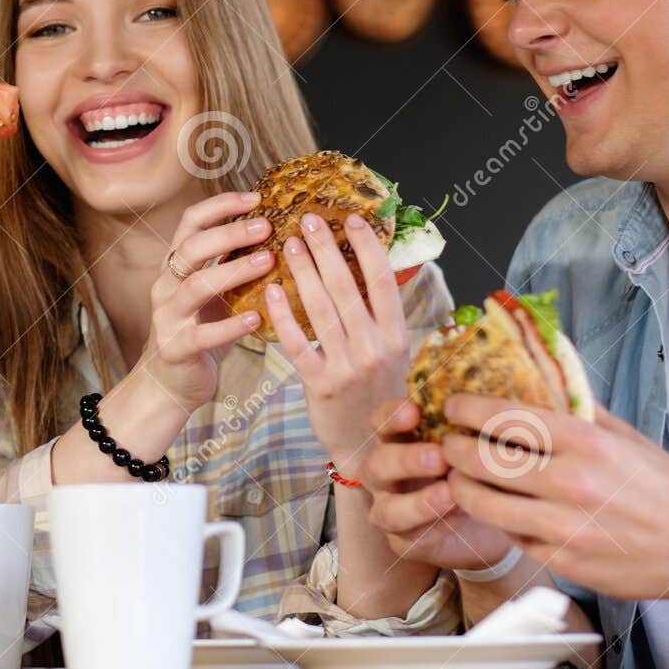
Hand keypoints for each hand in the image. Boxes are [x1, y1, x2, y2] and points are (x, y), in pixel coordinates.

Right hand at [136, 190, 272, 413]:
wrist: (170, 384)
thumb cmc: (201, 332)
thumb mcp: (215, 294)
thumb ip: (233, 265)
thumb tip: (277, 233)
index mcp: (176, 267)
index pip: (190, 222)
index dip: (220, 205)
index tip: (255, 197)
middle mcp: (166, 286)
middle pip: (191, 248)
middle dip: (230, 233)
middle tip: (267, 226)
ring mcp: (167, 317)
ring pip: (196, 286)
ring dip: (233, 271)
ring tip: (268, 262)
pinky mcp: (175, 349)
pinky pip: (202, 335)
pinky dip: (230, 326)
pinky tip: (257, 318)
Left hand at [264, 210, 407, 470]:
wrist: (369, 449)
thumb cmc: (379, 395)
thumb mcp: (395, 355)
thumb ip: (384, 317)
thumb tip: (376, 267)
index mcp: (397, 336)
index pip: (384, 282)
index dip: (368, 247)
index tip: (353, 219)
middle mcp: (375, 348)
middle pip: (348, 288)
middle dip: (327, 249)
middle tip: (308, 218)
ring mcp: (347, 366)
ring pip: (321, 309)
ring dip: (304, 272)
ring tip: (289, 243)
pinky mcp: (319, 383)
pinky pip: (298, 342)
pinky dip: (283, 315)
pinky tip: (270, 290)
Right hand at [363, 398, 519, 570]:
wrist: (491, 515)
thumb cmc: (480, 465)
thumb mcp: (479, 440)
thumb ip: (477, 421)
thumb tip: (503, 391)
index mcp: (397, 441)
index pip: (380, 422)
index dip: (391, 416)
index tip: (414, 410)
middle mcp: (385, 475)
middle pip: (377, 464)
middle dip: (405, 459)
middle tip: (440, 456)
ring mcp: (390, 510)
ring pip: (387, 510)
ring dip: (417, 502)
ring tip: (450, 493)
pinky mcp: (403, 542)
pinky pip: (410, 538)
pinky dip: (434, 528)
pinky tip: (459, 517)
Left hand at [441, 394, 668, 601]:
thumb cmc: (665, 488)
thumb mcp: (627, 437)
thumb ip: (581, 411)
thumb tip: (542, 381)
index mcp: (586, 443)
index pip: (507, 417)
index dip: (468, 409)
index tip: (453, 405)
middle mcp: (570, 483)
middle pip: (482, 460)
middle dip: (453, 448)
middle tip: (446, 442)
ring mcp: (562, 526)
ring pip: (483, 503)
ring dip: (460, 486)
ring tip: (457, 476)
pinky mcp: (560, 560)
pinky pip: (509, 534)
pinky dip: (496, 519)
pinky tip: (496, 507)